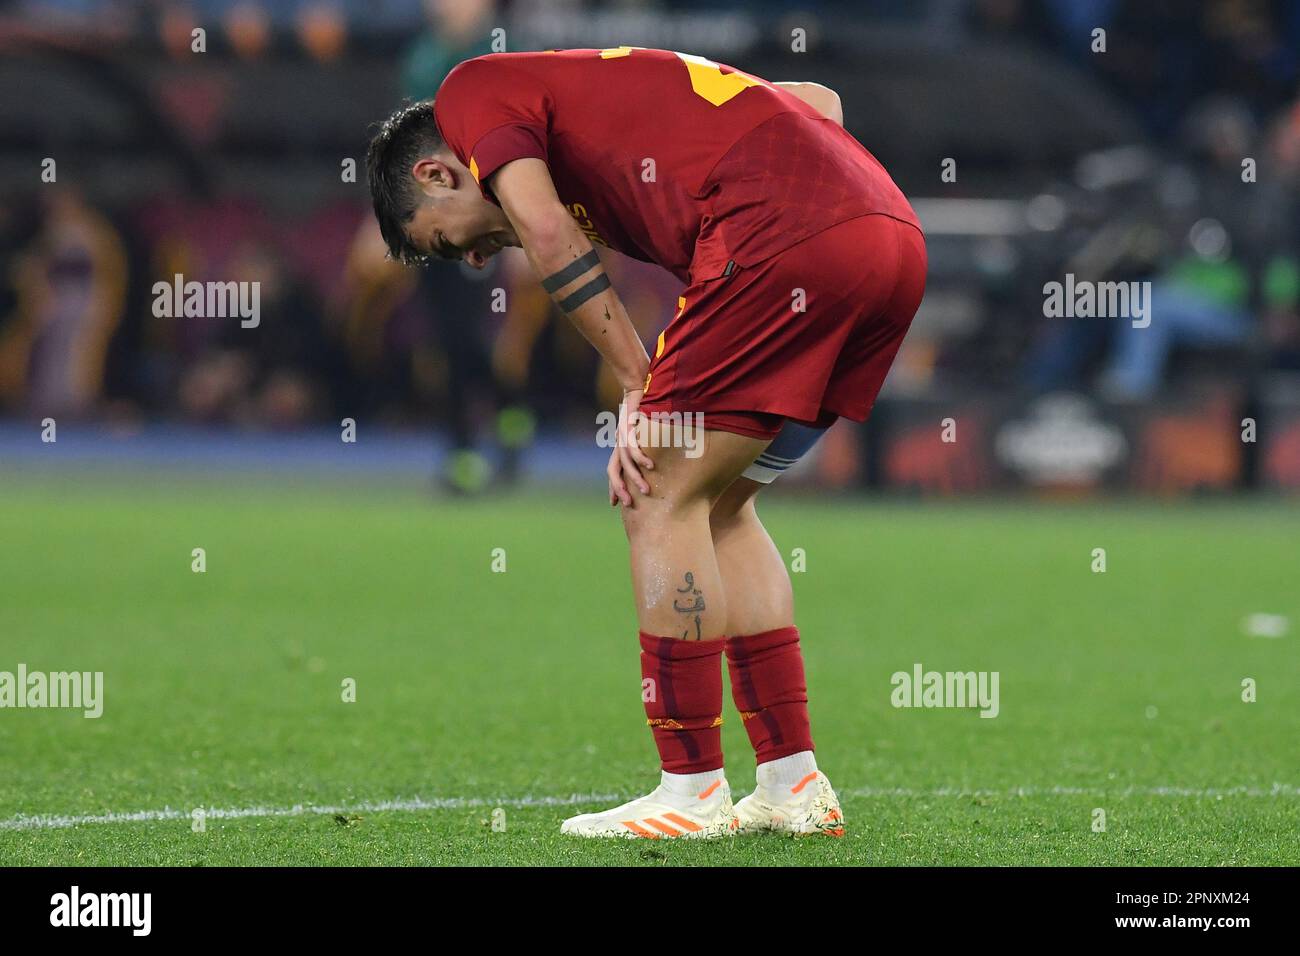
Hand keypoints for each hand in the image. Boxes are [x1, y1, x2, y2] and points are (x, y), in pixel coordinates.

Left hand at [607, 387, 654, 506]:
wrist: (639, 386)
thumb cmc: (644, 410)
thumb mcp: (643, 432)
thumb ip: (645, 447)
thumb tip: (655, 462)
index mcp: (620, 445)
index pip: (613, 470)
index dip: (613, 486)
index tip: (615, 504)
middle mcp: (619, 442)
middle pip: (614, 470)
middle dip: (620, 488)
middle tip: (630, 504)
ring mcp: (623, 435)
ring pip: (625, 462)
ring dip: (635, 477)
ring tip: (646, 490)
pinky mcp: (629, 426)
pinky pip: (634, 446)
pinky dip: (641, 457)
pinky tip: (650, 467)